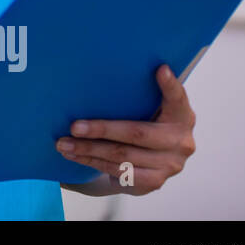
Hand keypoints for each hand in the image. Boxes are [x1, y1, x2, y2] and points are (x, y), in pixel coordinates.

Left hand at [56, 64, 196, 194]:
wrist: (153, 161)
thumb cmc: (146, 123)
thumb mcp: (150, 107)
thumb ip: (140, 93)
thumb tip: (110, 63)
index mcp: (182, 116)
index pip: (178, 98)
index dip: (170, 85)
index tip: (159, 69)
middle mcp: (181, 141)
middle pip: (137, 134)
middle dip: (101, 130)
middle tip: (73, 127)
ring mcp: (170, 164)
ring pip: (122, 156)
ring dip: (88, 149)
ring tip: (63, 143)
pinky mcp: (155, 181)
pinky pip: (118, 171)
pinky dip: (92, 163)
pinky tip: (74, 155)